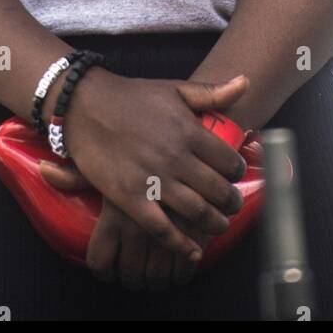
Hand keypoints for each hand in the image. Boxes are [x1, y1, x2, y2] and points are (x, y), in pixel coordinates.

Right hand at [38, 70, 248, 265]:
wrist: (86, 105)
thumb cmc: (132, 95)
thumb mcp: (174, 89)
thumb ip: (211, 92)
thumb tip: (245, 82)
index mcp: (188, 130)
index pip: (229, 161)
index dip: (238, 172)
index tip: (236, 177)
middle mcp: (175, 156)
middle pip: (217, 190)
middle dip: (231, 202)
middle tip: (233, 206)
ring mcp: (153, 178)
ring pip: (196, 212)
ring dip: (214, 223)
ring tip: (218, 225)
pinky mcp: (130, 197)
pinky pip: (162, 229)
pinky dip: (181, 244)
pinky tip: (193, 250)